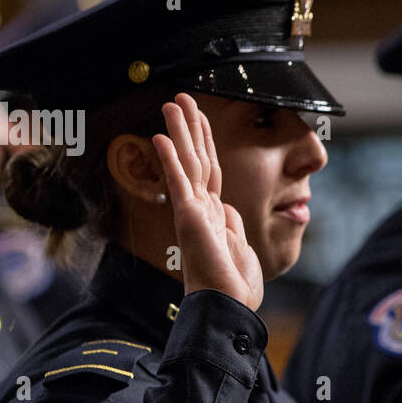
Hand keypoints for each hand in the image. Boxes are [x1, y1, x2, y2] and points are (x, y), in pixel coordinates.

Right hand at [152, 93, 262, 310]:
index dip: (205, 142)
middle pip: (196, 158)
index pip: (209, 170)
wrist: (228, 306)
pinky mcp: (188, 216)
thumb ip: (232, 226)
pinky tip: (160, 135)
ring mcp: (192, 211)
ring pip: (187, 162)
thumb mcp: (241, 249)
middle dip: (189, 127)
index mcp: (212, 215)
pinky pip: (179, 180)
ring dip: (180, 130)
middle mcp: (199, 209)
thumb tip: (228, 208)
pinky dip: (171, 156)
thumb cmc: (234, 286)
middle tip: (182, 97)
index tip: (199, 118)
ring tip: (173, 102)